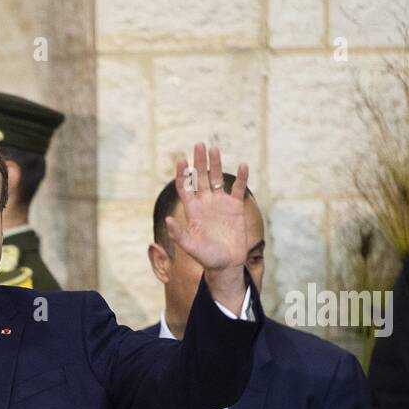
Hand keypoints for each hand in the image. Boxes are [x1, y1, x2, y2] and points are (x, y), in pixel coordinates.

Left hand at [166, 142, 248, 311]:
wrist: (226, 264)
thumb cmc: (206, 258)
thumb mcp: (191, 247)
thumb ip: (179, 234)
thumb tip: (166, 220)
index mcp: (192, 211)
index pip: (185, 187)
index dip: (182, 174)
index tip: (181, 160)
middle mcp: (205, 203)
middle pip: (200, 178)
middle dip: (199, 162)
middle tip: (199, 144)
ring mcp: (220, 203)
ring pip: (217, 178)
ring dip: (216, 164)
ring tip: (214, 149)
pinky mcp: (235, 207)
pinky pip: (237, 189)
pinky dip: (240, 178)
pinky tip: (242, 166)